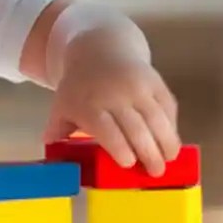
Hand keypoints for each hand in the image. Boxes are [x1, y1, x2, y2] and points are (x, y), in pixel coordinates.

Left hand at [43, 40, 180, 176]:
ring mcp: (138, 86)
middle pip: (136, 127)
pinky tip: (171, 140)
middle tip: (155, 172)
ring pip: (157, 117)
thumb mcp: (62, 105)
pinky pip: (167, 105)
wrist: (99, 50)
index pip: (107, 129)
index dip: (119, 147)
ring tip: (169, 159)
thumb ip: (57, 130)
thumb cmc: (79, 88)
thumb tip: (50, 151)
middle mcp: (116, 94)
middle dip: (148, 152)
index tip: (128, 164)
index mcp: (89, 104)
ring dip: (166, 141)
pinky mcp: (155, 81)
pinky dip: (171, 124)